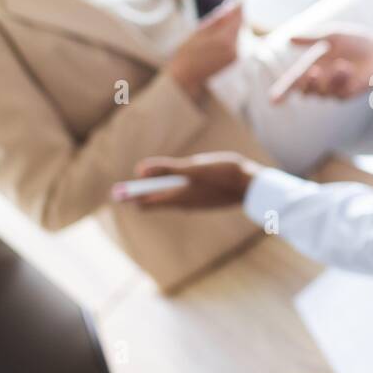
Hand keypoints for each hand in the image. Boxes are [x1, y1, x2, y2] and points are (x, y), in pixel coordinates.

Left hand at [132, 152, 262, 208]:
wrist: (253, 186)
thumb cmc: (223, 174)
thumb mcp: (193, 168)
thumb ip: (166, 168)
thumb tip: (140, 170)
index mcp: (178, 197)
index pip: (146, 202)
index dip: (131, 195)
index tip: (118, 191)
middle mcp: (184, 204)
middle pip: (156, 200)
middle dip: (143, 191)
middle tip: (133, 181)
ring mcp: (196, 204)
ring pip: (170, 198)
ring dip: (160, 188)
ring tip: (151, 178)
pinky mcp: (205, 200)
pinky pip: (183, 196)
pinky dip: (175, 188)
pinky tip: (180, 180)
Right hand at [166, 0, 243, 93]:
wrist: (186, 76)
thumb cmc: (188, 52)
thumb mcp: (200, 32)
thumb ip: (217, 21)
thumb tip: (229, 9)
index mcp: (225, 39)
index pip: (237, 18)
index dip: (239, 7)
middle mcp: (234, 47)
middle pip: (240, 26)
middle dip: (235, 16)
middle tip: (230, 7)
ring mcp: (235, 55)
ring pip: (237, 34)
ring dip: (232, 26)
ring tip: (218, 23)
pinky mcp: (233, 59)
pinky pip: (235, 42)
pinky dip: (230, 35)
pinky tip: (219, 34)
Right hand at [269, 26, 372, 102]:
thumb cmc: (355, 41)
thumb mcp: (332, 36)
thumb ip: (311, 39)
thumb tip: (289, 38)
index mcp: (312, 65)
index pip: (293, 81)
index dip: (282, 92)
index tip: (273, 100)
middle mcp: (320, 80)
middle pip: (304, 91)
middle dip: (307, 83)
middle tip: (313, 72)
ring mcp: (333, 90)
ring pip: (322, 93)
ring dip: (331, 79)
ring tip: (343, 65)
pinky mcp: (348, 95)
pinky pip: (339, 94)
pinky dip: (343, 81)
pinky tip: (350, 70)